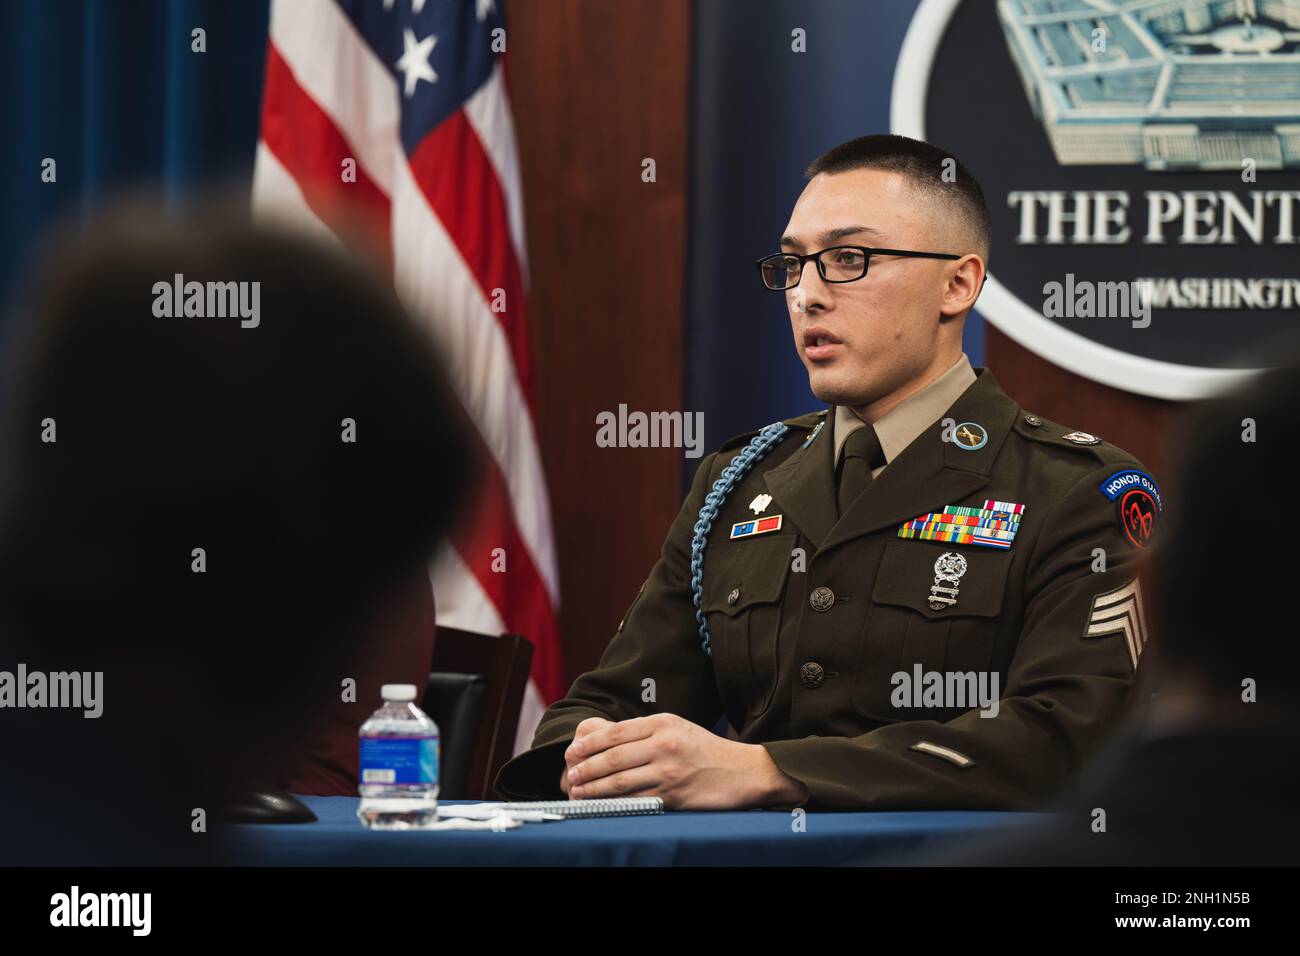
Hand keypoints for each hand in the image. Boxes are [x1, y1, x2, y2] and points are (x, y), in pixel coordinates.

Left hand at [562, 712, 807, 809]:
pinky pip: (636, 800)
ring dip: (594, 788)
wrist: (741, 771)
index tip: (573, 752)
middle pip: (613, 757)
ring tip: (578, 791)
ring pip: (620, 780)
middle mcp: (663, 744)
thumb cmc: (705, 749)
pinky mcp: (673, 795)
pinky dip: (614, 803)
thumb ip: (645, 731)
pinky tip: (602, 805)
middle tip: (571, 774)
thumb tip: (605, 738)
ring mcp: (668, 771)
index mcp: (662, 723)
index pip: (616, 732)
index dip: (589, 743)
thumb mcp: (676, 727)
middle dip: (586, 767)